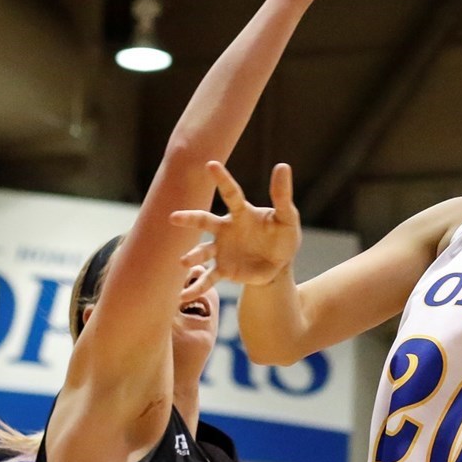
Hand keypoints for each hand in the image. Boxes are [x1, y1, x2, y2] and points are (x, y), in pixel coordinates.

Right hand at [171, 161, 301, 301]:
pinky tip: (183, 298)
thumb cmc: (282, 235)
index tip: (211, 164)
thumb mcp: (287, 217)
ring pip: (202, 252)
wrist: (280, 264)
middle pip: (205, 222)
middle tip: (174, 218)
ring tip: (184, 262)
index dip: (222, 179)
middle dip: (189, 219)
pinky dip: (196, 288)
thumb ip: (282, 195)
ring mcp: (222, 250)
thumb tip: (283, 165)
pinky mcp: (224, 270)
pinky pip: (208, 278)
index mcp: (241, 214)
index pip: (230, 193)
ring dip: (193, 256)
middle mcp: (226, 230)